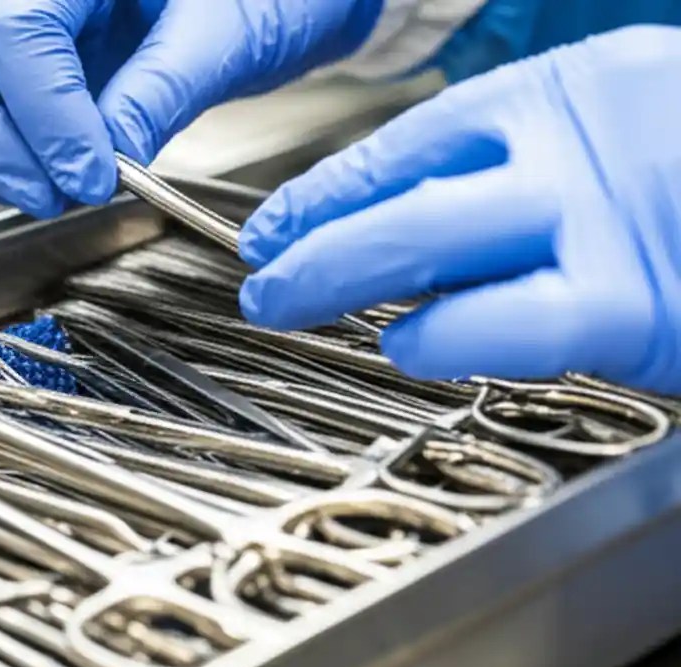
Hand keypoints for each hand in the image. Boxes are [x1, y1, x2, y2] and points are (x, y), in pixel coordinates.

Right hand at [0, 0, 381, 217]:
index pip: (18, 31)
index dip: (45, 113)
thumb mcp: (228, 35)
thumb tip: (109, 152)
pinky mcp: (31, 67)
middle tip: (58, 196)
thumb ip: (160, 91)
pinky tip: (39, 180)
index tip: (90, 174)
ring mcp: (25, 22)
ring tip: (50, 195)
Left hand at [238, 26, 680, 393]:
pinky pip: (512, 323)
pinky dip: (445, 334)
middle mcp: (582, 145)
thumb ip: (536, 166)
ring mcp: (608, 221)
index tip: (273, 222)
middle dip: (314, 238)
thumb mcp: (627, 131)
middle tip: (259, 276)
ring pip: (434, 244)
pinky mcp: (642, 306)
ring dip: (343, 277)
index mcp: (575, 90)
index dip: (330, 186)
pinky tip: (403, 343)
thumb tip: (415, 224)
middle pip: (407, 190)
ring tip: (283, 304)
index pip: (414, 138)